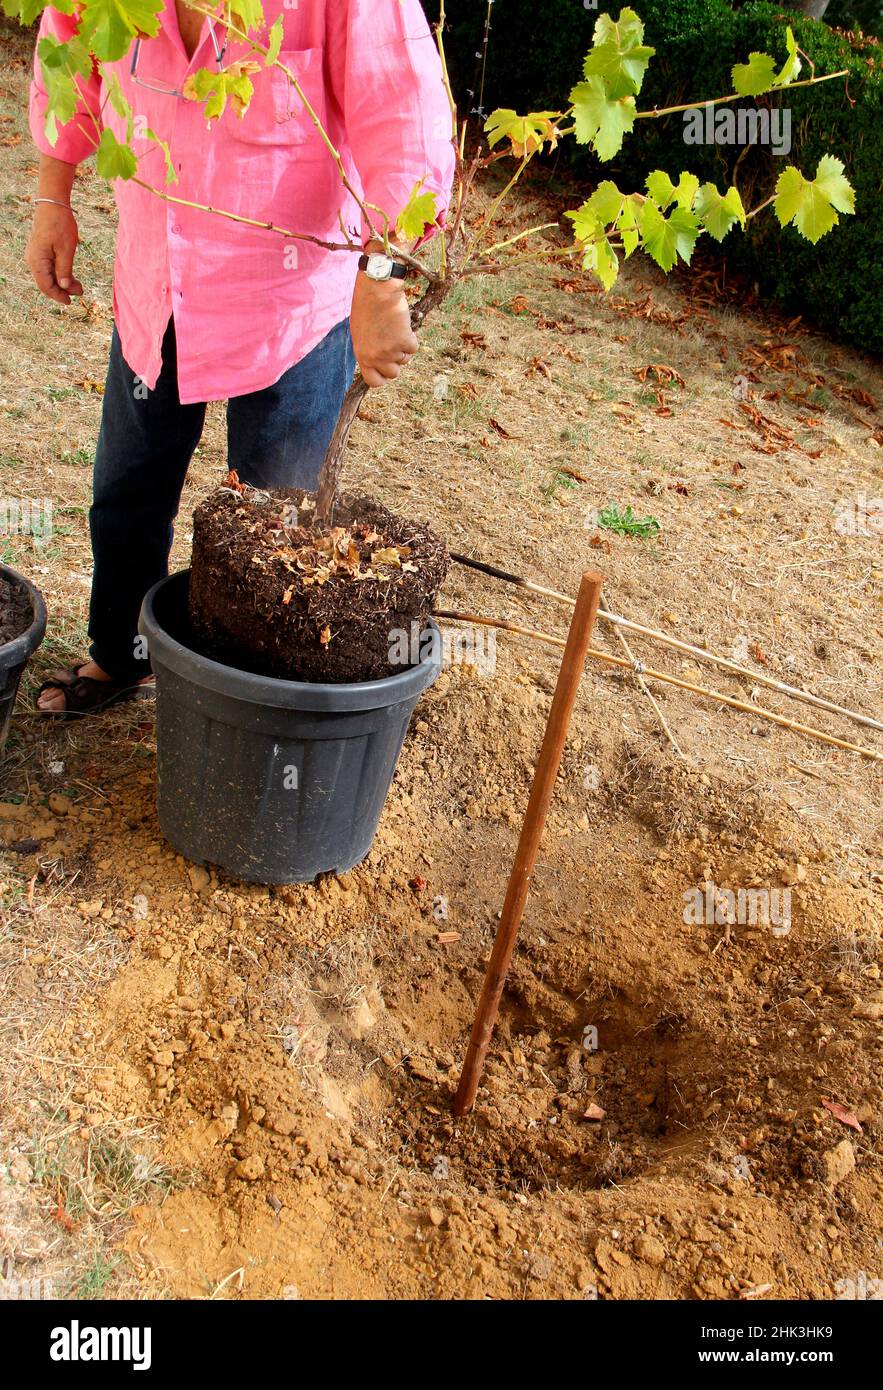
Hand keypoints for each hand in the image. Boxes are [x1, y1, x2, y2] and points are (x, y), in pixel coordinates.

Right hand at [26, 203, 82, 304]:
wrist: (53, 204)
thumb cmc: (60, 224)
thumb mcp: (66, 249)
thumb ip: (64, 270)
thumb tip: (63, 288)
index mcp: (37, 260)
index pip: (46, 286)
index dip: (58, 296)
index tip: (71, 302)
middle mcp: (33, 260)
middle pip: (46, 283)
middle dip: (62, 290)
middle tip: (80, 291)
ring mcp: (36, 256)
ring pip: (48, 277)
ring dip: (62, 283)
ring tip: (79, 285)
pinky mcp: (41, 252)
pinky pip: (48, 269)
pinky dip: (59, 274)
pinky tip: (71, 276)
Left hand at [349, 272, 417, 387]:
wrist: (377, 289)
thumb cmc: (367, 305)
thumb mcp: (361, 332)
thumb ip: (369, 350)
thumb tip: (382, 361)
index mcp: (362, 355)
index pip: (374, 381)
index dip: (382, 377)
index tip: (387, 369)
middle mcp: (375, 357)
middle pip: (393, 373)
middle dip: (396, 361)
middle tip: (394, 343)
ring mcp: (389, 351)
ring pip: (405, 359)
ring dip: (404, 347)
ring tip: (395, 329)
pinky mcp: (403, 341)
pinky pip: (413, 348)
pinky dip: (411, 337)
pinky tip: (402, 324)